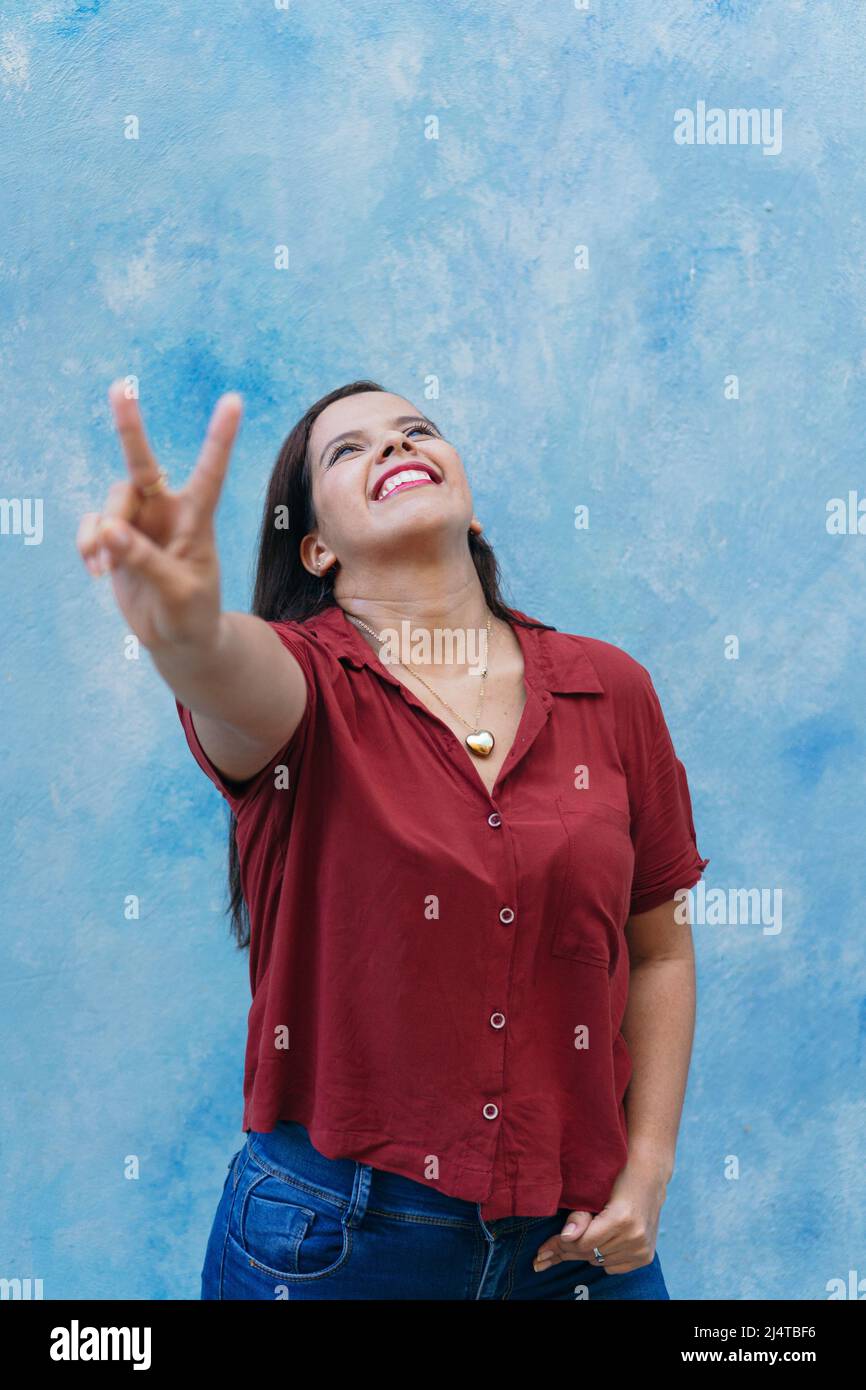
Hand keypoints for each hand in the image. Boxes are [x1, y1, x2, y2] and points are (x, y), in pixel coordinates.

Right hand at [76, 381, 241, 651]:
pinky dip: (88, 544)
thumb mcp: (177, 592)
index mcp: (197, 519)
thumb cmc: (192, 613)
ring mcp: (140, 523)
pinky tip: (96, 571)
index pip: (210, 472)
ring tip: (103, 566)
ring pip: (112, 501)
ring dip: (102, 531)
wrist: (178, 638)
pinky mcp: (116, 539)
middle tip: (120, 386)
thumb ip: (144, 561)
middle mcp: (167, 511)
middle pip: (143, 464)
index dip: (220, 437)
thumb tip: (108, 531)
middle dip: (130, 426)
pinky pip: (93, 526)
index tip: (233, 400)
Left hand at [532, 1154, 667, 1275]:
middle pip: (590, 1254)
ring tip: (578, 1241)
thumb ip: (580, 1215)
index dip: (560, 1245)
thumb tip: (565, 1237)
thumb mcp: (595, 1191)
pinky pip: (613, 1268)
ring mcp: (642, 1249)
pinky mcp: (645, 1257)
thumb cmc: (616, 1180)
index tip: (544, 1248)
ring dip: (586, 1253)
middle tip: (546, 1254)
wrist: (648, 1181)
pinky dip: (603, 1258)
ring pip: (599, 1262)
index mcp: (622, 1219)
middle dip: (567, 1252)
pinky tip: (600, 1244)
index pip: (583, 1243)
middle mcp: (635, 1237)